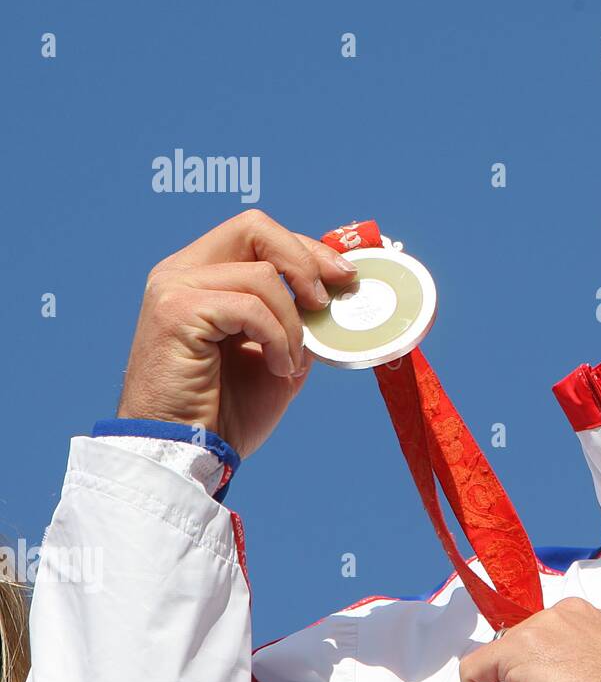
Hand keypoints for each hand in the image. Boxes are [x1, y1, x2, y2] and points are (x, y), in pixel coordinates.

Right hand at [117, 209, 357, 457]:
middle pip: (254, 227)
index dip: (306, 249)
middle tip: (325, 302)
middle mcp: (180, 272)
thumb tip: (338, 293)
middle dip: (304, 260)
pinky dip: (276, 338)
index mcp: (201, 277)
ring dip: (291, 323)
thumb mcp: (278, 355)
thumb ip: (297, 320)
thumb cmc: (226, 412)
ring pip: (262, 275)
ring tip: (288, 362)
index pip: (257, 234)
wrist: (188, 453)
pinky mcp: (175, 311)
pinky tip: (276, 367)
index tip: (344, 276)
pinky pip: (249, 307)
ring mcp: (173, 288)